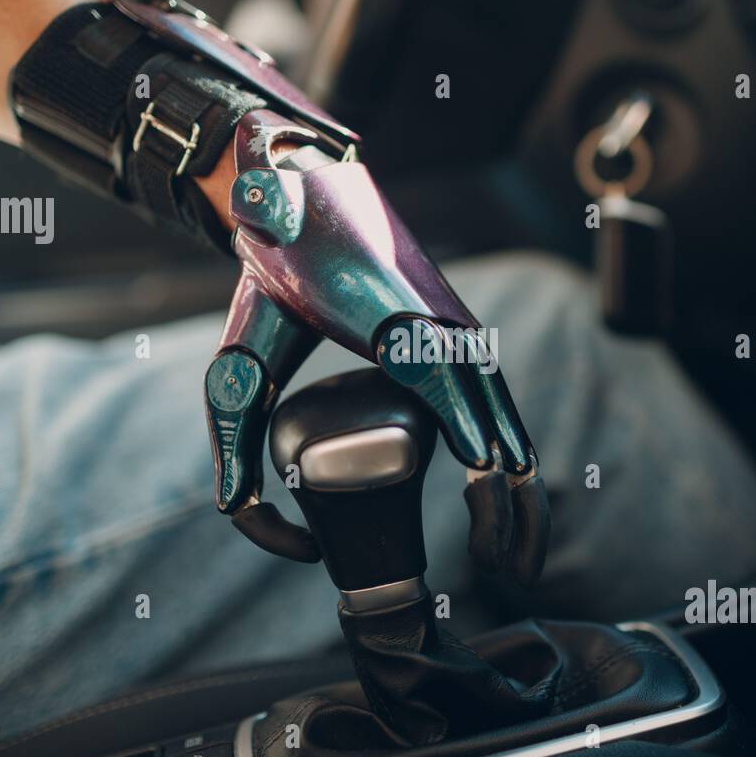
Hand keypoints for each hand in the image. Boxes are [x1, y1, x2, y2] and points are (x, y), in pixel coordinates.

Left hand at [196, 108, 548, 586]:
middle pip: (495, 414)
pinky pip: (495, 397)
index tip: (488, 504)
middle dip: (509, 498)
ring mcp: (454, 322)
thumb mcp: (241, 347)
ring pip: (507, 410)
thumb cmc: (271, 266)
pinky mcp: (455, 329)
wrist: (302, 184)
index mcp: (390, 318)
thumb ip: (234, 424)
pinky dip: (511, 450)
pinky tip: (515, 494)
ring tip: (522, 557)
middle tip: (506, 572)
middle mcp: (437, 321)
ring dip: (522, 484)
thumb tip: (235, 511)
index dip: (473, 445)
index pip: (445, 384)